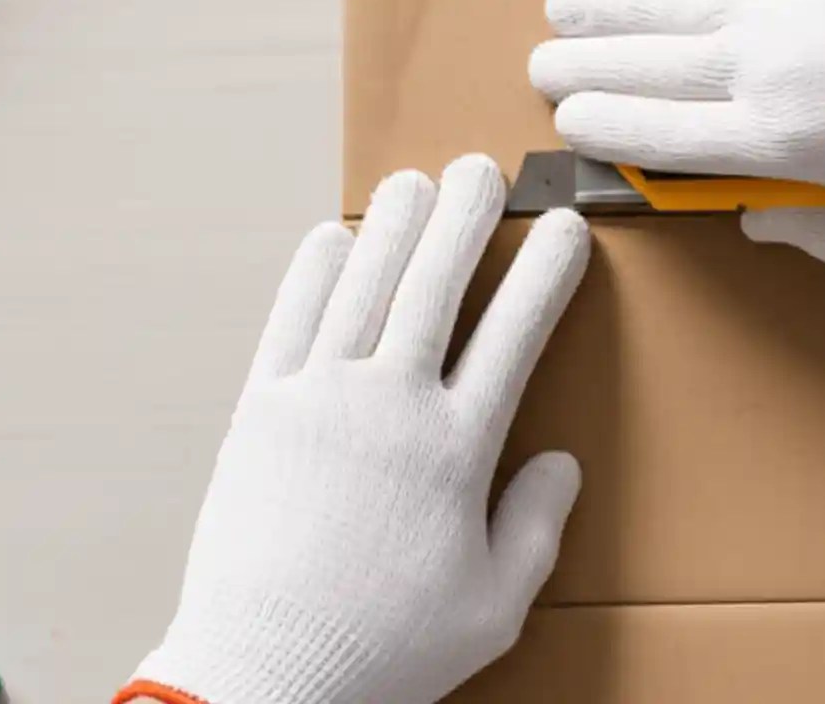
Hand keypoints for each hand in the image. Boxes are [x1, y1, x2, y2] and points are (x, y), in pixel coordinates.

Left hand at [115, 155, 590, 703]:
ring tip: (418, 181)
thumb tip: (560, 464)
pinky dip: (313, 271)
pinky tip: (333, 235)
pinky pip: (290, 320)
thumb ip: (536, 526)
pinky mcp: (262, 411)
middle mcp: (388, 406)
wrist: (266, 673)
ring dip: (396, 225)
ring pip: (365, 286)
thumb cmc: (386, 646)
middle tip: (484, 171)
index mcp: (455, 450)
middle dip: (467, 218)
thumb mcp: (495, 605)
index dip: (545, 273)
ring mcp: (318, 400)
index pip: (515, 335)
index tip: (562, 230)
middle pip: (436, 285)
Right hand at [530, 0, 824, 298]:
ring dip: (613, 3)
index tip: (569, 124)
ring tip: (565, 2)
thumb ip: (824, 245)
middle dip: (585, 65)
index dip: (604, 130)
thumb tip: (763, 219)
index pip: (661, 133)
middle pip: (650, 60)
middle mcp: (778, 59)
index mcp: (785, 137)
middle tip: (543, 66)